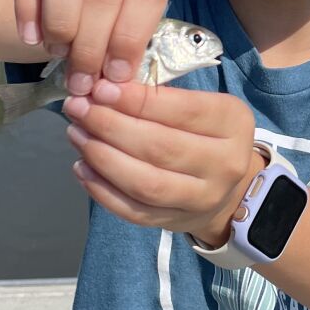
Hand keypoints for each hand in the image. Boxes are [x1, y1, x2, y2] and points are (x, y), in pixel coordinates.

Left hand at [62, 80, 260, 234]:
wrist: (228, 184)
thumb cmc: (205, 131)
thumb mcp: (201, 103)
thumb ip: (160, 96)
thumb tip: (104, 88)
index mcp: (233, 123)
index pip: (184, 111)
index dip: (138, 100)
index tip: (100, 88)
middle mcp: (224, 164)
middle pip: (160, 148)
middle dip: (111, 126)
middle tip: (78, 109)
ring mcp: (201, 199)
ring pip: (145, 183)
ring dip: (102, 158)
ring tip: (76, 134)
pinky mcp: (176, 222)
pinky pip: (134, 211)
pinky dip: (102, 190)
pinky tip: (82, 167)